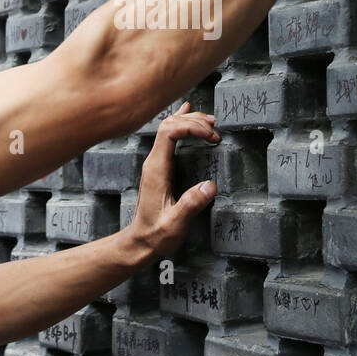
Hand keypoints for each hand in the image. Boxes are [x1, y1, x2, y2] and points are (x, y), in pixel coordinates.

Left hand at [125, 102, 220, 260]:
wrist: (141, 242)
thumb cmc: (157, 234)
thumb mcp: (175, 223)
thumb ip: (190, 204)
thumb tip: (210, 185)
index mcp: (156, 169)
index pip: (170, 131)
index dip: (191, 127)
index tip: (211, 137)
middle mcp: (153, 162)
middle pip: (170, 124)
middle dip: (194, 122)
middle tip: (215, 131)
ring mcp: (155, 163)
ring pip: (168, 128)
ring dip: (189, 121)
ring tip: (210, 122)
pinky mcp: (160, 167)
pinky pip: (168, 137)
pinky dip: (180, 124)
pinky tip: (185, 113)